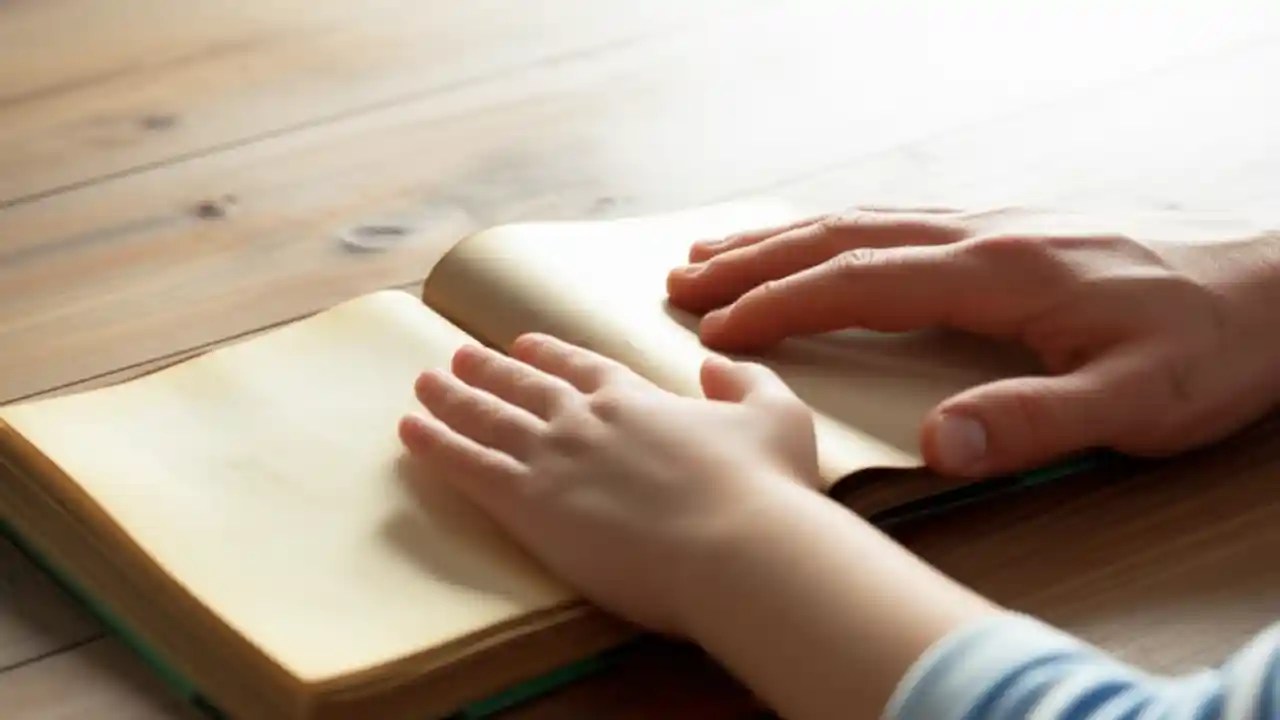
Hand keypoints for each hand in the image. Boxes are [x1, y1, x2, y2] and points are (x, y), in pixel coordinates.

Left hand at [398, 334, 820, 634]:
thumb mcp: (778, 415)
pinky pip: (466, 466)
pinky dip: (434, 445)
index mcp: (638, 398)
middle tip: (457, 356)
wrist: (738, 546)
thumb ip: (743, 382)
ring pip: (485, 419)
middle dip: (488, 370)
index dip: (550, 355)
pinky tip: (408, 429)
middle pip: (522, 387)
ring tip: (422, 382)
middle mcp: (586, 418)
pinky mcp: (528, 504)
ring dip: (449, 398)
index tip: (525, 345)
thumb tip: (715, 363)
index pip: (582, 368)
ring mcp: (553, 457)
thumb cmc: (766, 488)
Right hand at [666, 208, 1279, 476]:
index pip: (861, 282)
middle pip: (842, 236)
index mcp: (999, 272)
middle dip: (755, 260)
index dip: (780, 304)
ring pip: (863, 219)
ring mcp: (994, 224)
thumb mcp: (1136, 403)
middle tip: (680, 280)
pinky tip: (817, 241)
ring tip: (717, 251)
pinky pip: (896, 220)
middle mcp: (983, 234)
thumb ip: (1034, 421)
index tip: (714, 328)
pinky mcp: (1009, 231)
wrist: (1278, 286)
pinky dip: (834, 230)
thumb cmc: (1211, 347)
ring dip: (782, 236)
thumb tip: (937, 444)